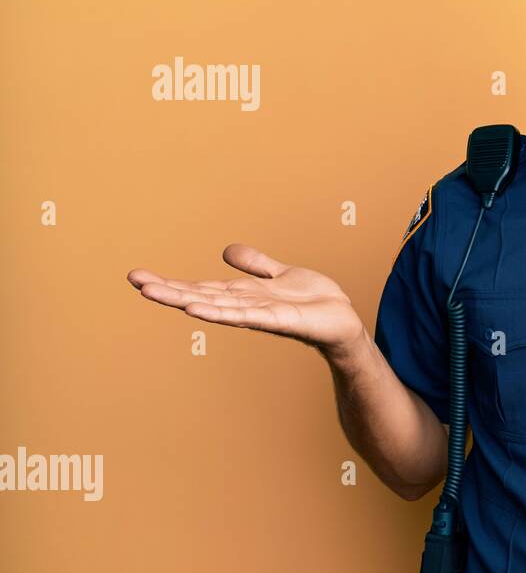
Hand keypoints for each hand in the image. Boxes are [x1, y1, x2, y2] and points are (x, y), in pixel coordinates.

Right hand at [127, 243, 365, 356]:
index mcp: (243, 295)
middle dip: (168, 290)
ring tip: (155, 294)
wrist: (344, 320)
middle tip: (135, 281)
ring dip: (186, 300)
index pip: (200, 286)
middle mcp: (246, 306)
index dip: (171, 282)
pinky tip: (198, 310)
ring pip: (217, 306)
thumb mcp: (281, 274)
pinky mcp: (281, 321)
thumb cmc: (314, 302)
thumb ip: (255, 265)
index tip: (138, 276)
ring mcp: (261, 315)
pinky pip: (247, 316)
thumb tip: (225, 251)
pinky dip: (222, 313)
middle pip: (200, 296)